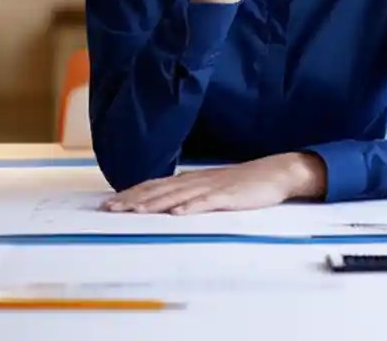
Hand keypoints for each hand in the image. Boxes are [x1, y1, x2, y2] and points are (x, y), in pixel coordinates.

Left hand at [99, 152, 326, 214]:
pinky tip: (177, 214)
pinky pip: (207, 202)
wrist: (276, 172)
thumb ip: (191, 192)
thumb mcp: (214, 186)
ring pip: (177, 196)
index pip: (155, 185)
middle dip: (133, 199)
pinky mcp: (229, 196)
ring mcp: (213, 187)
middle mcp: (197, 180)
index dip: (132, 193)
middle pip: (159, 189)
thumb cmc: (245, 182)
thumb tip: (168, 203)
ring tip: (134, 211)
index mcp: (192, 179)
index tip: (109, 203)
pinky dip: (191, 207)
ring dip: (154, 203)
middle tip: (109, 209)